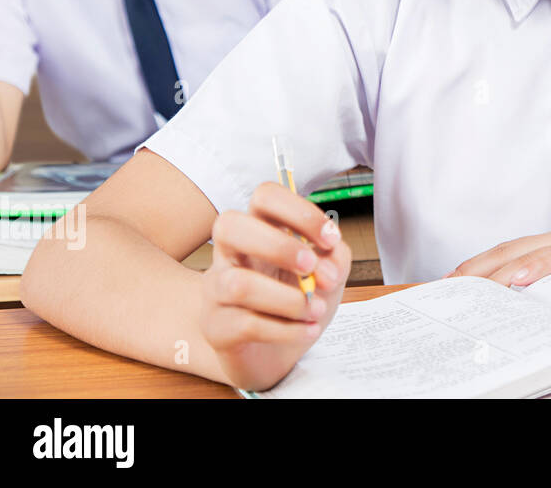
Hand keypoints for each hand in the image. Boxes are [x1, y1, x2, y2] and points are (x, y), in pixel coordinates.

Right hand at [200, 181, 351, 391]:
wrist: (275, 353)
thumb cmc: (297, 302)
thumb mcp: (327, 274)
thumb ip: (334, 258)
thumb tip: (327, 262)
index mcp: (259, 229)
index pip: (265, 196)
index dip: (299, 211)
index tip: (330, 239)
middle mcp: (230, 253)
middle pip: (230, 225)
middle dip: (279, 246)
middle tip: (311, 268)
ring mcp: (215, 290)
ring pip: (238, 284)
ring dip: (288, 299)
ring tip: (315, 310)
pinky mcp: (215, 327)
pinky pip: (246, 324)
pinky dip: (287, 329)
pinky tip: (307, 330)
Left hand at [445, 206, 550, 287]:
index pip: (518, 250)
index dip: (486, 263)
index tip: (460, 278)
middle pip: (510, 249)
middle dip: (475, 267)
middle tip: (445, 285)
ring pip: (525, 254)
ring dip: (491, 271)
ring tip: (463, 287)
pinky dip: (532, 268)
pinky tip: (512, 280)